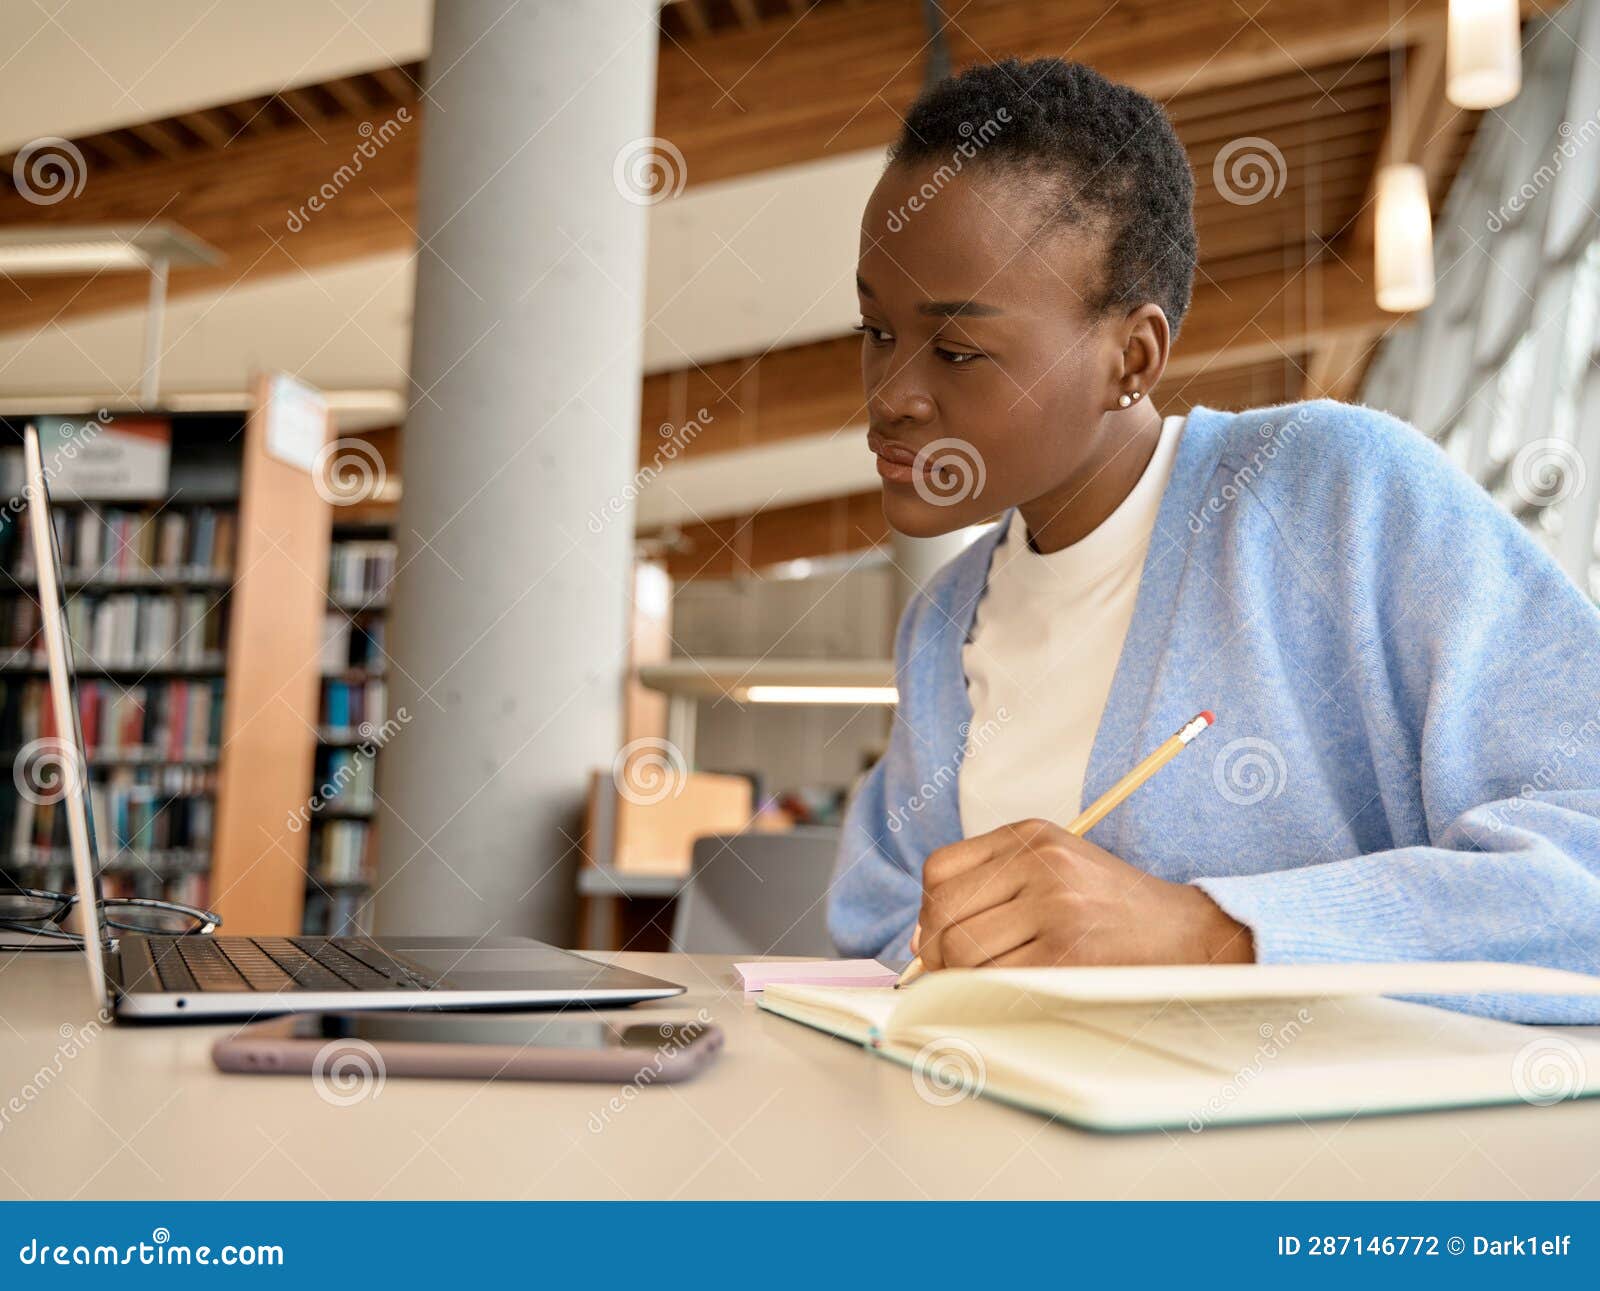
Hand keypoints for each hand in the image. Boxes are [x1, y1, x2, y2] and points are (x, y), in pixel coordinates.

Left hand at [914, 818, 1253, 970]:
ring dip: (961, 978)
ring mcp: (1055, 907)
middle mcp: (1041, 863)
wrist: (1187, 934)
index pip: (940, 870)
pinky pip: (996, 980)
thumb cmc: (1112, 908)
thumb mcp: (1055, 868)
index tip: (938, 935)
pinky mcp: (1066, 954)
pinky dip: (990, 994)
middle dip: (936, 952)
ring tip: (985, 983)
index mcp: (1032, 835)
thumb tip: (921, 939)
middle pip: (944, 913)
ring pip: (963, 951)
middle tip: (950, 972)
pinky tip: (1010, 992)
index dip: (929, 910)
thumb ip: (990, 887)